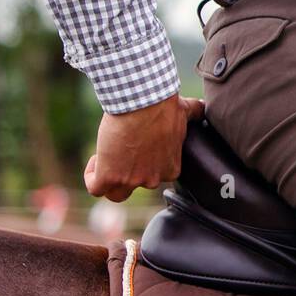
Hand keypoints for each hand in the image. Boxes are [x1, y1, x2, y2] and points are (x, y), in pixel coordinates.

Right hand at [84, 93, 204, 201]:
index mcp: (170, 168)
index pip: (155, 175)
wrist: (142, 101)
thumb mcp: (184, 110)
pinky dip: (92, 176)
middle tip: (121, 150)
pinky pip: (95, 188)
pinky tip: (95, 158)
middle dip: (126, 170)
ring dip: (109, 180)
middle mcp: (152, 179)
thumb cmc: (162, 104)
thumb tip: (203, 106)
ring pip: (115, 193)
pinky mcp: (109, 176)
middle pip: (135, 185)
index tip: (137, 145)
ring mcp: (130, 180)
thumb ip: (193, 112)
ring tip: (106, 157)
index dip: (144, 162)